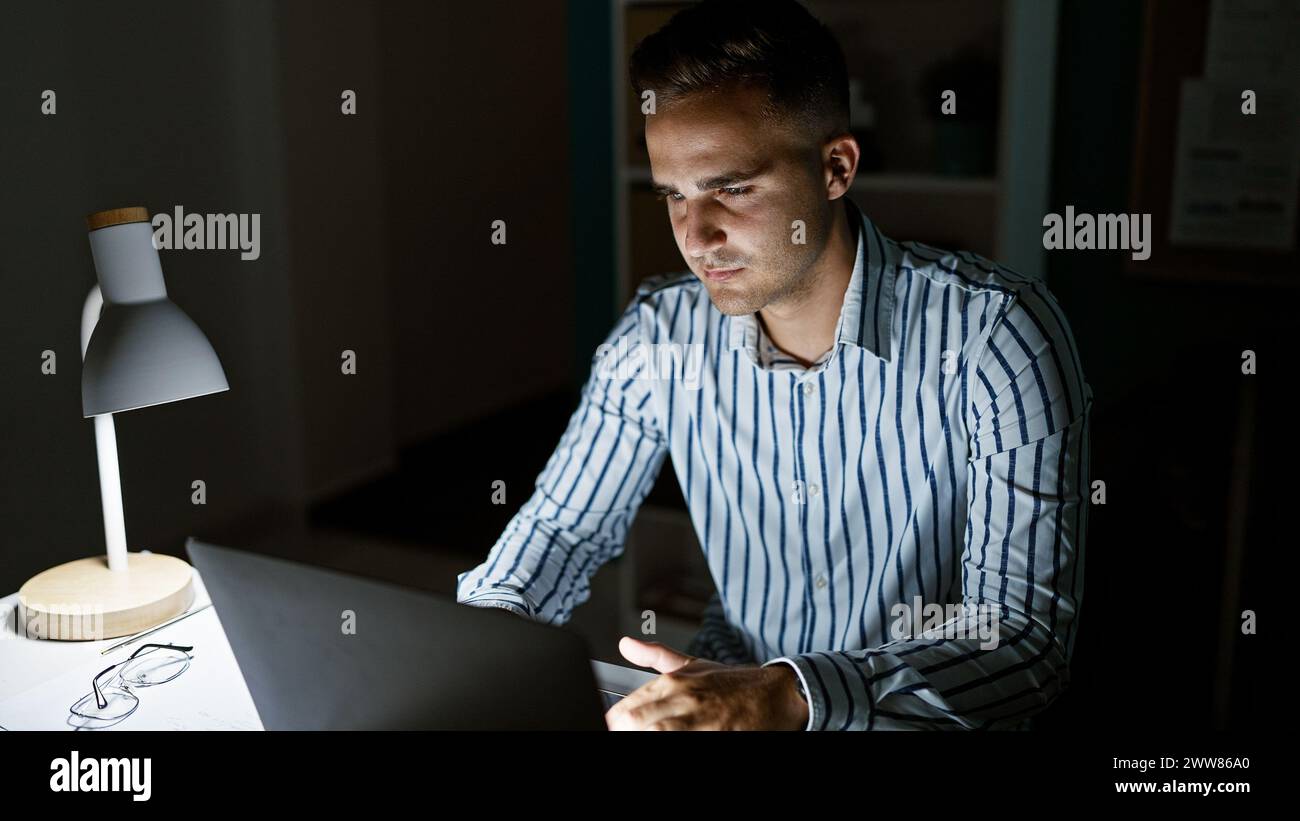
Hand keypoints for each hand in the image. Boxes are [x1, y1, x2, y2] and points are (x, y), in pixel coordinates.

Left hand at [604, 636, 808, 729]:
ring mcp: (701, 722)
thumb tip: (625, 644)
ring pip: (656, 733)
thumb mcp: (693, 664)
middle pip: (634, 723)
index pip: (626, 709)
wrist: (776, 695)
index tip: (616, 727)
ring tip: (646, 737)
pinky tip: (673, 739)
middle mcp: (684, 700)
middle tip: (625, 735)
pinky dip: (672, 743)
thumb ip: (656, 655)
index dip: (615, 723)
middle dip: (625, 732)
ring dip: (646, 736)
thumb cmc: (732, 683)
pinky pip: (684, 742)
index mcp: (673, 682)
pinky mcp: (717, 738)